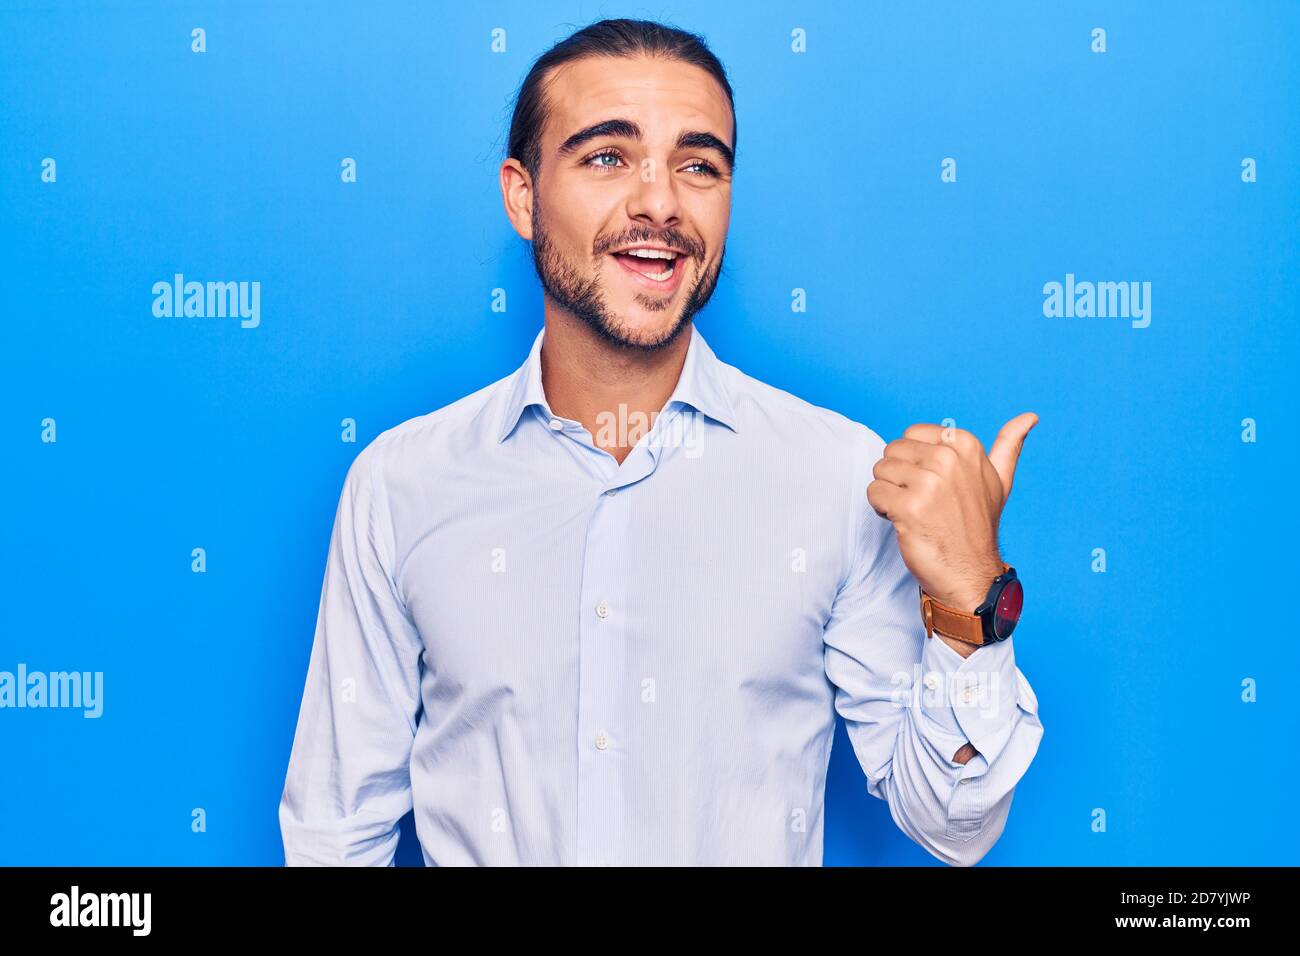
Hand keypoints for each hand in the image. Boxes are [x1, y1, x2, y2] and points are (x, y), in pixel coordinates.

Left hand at [866, 413, 1037, 611]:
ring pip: (880, 471)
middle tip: (922, 501)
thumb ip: (1009, 445)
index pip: (911, 434)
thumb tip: (1030, 417)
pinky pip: (874, 493)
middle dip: (899, 477)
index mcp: (966, 445)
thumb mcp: (1000, 480)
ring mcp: (929, 484)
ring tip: (913, 511)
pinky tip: (904, 522)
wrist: (971, 572)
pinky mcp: (909, 508)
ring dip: (889, 493)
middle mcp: (948, 460)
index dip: (914, 460)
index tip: (933, 484)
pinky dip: (882, 509)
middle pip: (892, 451)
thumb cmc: (978, 525)